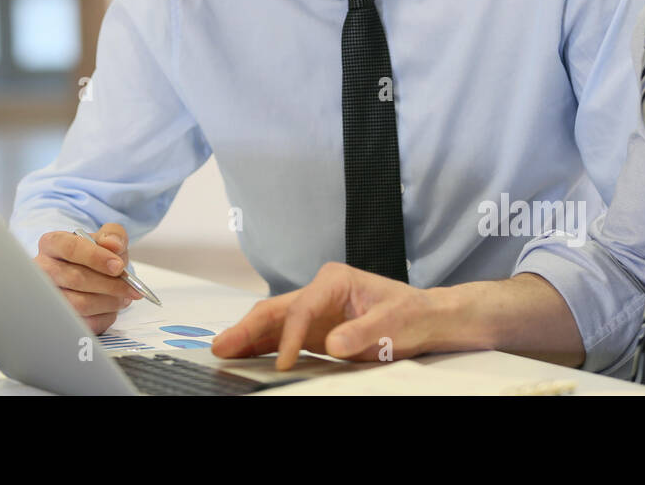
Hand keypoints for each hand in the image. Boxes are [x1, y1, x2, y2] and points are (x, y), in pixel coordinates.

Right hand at [35, 223, 141, 333]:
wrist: (89, 273)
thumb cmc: (96, 255)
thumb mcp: (108, 238)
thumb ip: (114, 235)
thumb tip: (113, 244)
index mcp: (53, 243)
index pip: (70, 248)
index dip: (96, 257)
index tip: (119, 266)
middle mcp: (43, 269)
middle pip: (75, 278)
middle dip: (109, 285)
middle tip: (130, 288)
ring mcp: (47, 295)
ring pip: (78, 303)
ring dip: (108, 302)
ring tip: (123, 297)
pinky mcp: (57, 317)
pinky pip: (82, 322)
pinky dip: (104, 317)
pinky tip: (112, 308)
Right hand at [211, 261, 445, 369]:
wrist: (424, 319)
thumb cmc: (411, 314)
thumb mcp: (393, 322)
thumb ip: (362, 331)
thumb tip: (332, 345)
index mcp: (333, 280)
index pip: (301, 308)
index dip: (290, 337)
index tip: (285, 364)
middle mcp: (317, 292)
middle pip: (275, 310)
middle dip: (247, 329)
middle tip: (220, 348)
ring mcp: (313, 311)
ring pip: (272, 323)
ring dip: (247, 338)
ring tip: (221, 353)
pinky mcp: (313, 331)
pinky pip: (281, 338)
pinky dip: (261, 347)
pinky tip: (242, 356)